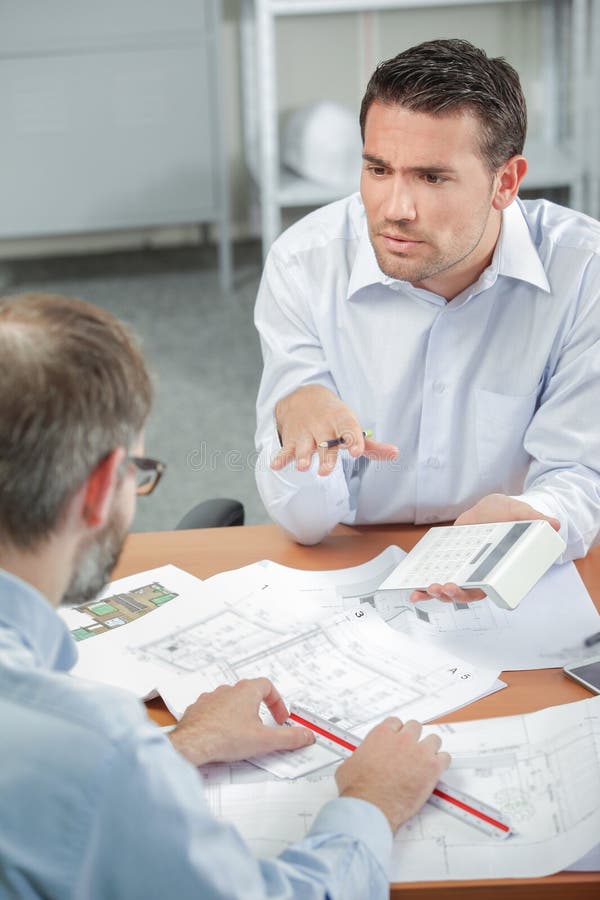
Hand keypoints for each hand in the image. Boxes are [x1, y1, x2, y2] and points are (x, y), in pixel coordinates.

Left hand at [168, 677, 313, 765]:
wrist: (192, 743)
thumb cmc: (224, 737)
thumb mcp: (264, 740)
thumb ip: (288, 738)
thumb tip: (305, 735)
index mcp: (246, 691)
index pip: (267, 686)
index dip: (277, 702)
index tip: (280, 717)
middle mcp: (227, 690)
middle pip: (248, 693)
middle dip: (258, 710)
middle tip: (262, 728)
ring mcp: (210, 699)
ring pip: (229, 702)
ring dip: (238, 715)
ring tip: (242, 734)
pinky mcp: (197, 710)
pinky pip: (212, 711)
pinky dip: (220, 721)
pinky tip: (222, 736)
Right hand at [272, 385, 397, 475]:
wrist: (302, 396)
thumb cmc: (334, 418)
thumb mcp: (352, 425)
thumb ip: (371, 445)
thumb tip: (395, 453)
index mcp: (342, 421)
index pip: (349, 430)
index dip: (354, 440)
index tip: (357, 451)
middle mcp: (323, 426)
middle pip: (326, 444)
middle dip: (326, 458)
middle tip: (326, 472)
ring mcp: (306, 432)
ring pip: (305, 446)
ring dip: (303, 456)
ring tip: (303, 467)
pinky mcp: (292, 438)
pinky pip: (285, 448)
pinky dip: (280, 457)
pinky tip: (276, 466)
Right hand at [335, 718, 449, 832]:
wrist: (371, 807)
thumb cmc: (359, 789)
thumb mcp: (349, 765)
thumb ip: (359, 756)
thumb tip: (358, 759)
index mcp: (381, 735)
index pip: (395, 722)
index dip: (397, 733)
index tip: (397, 740)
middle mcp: (402, 740)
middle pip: (415, 727)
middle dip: (414, 738)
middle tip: (411, 751)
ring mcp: (419, 752)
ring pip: (433, 740)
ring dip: (430, 748)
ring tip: (425, 760)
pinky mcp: (431, 768)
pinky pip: (445, 758)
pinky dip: (442, 763)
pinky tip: (435, 771)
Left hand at [410, 494, 560, 603]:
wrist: (495, 509)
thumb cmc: (510, 515)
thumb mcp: (520, 512)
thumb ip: (534, 518)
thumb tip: (554, 523)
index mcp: (495, 570)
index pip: (483, 589)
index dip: (470, 593)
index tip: (458, 588)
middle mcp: (478, 574)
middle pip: (462, 593)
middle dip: (449, 595)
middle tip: (440, 587)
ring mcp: (462, 569)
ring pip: (447, 589)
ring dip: (434, 594)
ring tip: (423, 590)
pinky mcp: (449, 562)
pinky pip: (435, 576)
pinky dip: (423, 586)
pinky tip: (412, 589)